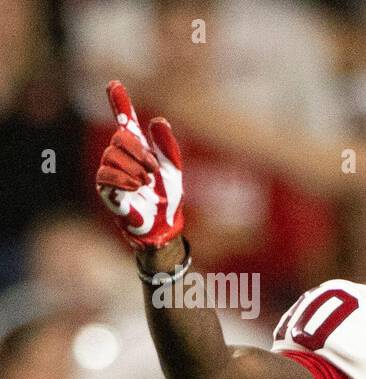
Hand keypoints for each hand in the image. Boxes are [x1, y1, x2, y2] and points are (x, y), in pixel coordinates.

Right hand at [96, 80, 184, 249]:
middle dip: (140, 152)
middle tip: (154, 170)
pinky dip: (124, 180)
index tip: (114, 83)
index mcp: (137, 148)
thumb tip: (159, 120)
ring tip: (147, 182)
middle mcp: (120, 155)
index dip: (119, 102)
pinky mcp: (106, 188)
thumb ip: (167, 145)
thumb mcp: (173, 168)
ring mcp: (110, 171)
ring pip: (112, 157)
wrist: (164, 221)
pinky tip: (137, 187)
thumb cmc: (168, 195)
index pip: (124, 120)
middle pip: (119, 139)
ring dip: (134, 169)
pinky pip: (107, 175)